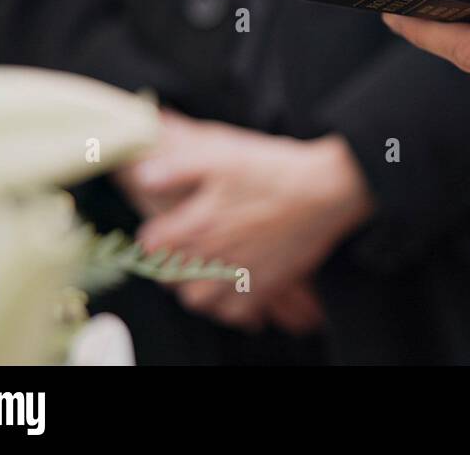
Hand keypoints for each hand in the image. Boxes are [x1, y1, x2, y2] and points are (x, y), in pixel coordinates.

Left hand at [116, 113, 372, 327]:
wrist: (326, 190)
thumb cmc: (274, 171)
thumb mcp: (222, 157)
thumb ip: (177, 168)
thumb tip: (143, 177)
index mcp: (197, 225)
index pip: (152, 245)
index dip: (154, 235)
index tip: (162, 228)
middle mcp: (214, 256)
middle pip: (170, 279)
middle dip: (169, 265)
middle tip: (182, 250)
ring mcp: (240, 275)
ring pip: (198, 301)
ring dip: (194, 288)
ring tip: (203, 272)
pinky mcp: (267, 285)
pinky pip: (236, 313)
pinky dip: (229, 307)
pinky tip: (233, 289)